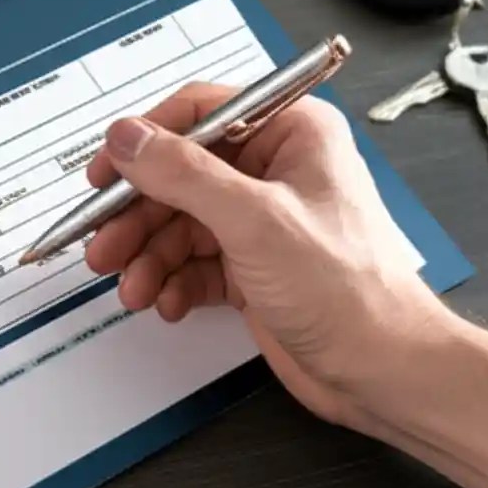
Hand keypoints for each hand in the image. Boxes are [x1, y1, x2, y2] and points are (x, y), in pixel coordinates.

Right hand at [84, 82, 449, 428]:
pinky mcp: (253, 267)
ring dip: (149, 256)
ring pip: (179, 224)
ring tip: (134, 288)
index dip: (144, 143)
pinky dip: (173, 282)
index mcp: (291, 133)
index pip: (199, 115)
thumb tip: (126, 138)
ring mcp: (262, 220)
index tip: (104, 175)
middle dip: (138, 217)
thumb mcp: (255, 221)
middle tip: (104, 248)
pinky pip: (194, 262)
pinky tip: (168, 303)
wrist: (382, 372)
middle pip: (179, 176)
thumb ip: (183, 174)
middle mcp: (274, 169)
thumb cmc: (347, 289)